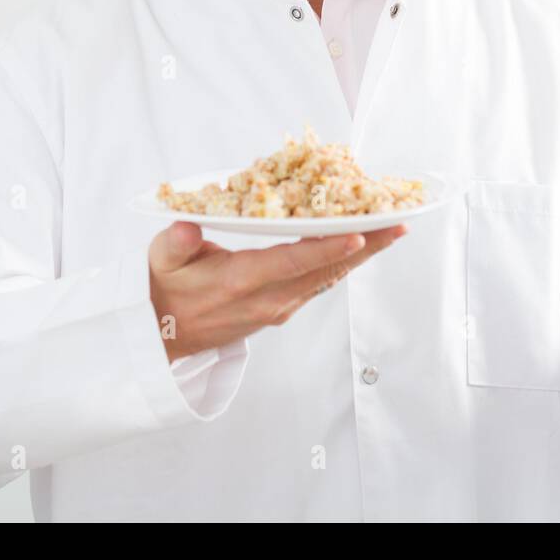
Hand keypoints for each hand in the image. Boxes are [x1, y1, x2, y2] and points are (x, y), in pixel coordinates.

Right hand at [149, 221, 407, 360]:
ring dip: (362, 255)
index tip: (360, 233)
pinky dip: (343, 263)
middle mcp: (267, 298)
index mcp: (240, 281)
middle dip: (365, 246)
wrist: (163, 335)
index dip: (327, 247)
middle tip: (398, 224)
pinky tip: (361, 246)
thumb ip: (175, 242)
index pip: (292, 262)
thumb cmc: (165, 288)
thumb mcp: (161, 260)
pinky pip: (320, 284)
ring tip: (391, 231)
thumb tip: (186, 226)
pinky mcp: (281, 310)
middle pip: (326, 270)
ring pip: (329, 278)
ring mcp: (278, 308)